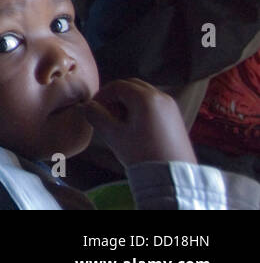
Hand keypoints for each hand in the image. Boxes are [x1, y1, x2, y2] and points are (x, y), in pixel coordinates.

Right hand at [82, 78, 196, 167]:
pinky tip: (135, 127)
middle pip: (132, 86)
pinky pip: (154, 104)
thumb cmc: (142, 154)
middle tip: (106, 112)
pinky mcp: (176, 118)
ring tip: (120, 122)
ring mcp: (171, 107)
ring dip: (128, 102)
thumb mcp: (113, 135)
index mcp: (145, 98)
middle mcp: (161, 96)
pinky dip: (141, 108)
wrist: (173, 176)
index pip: (117, 85)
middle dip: (116, 96)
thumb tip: (88, 106)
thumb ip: (96, 116)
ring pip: (144, 95)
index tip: (93, 107)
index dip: (102, 94)